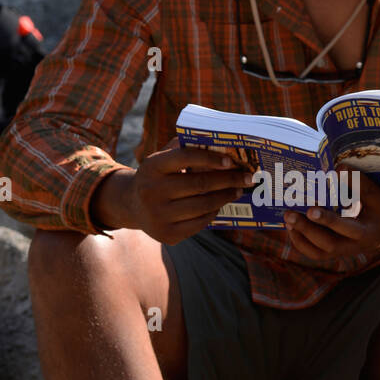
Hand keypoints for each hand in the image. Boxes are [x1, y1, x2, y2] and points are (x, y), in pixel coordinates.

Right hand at [125, 136, 253, 244]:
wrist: (133, 205)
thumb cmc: (158, 176)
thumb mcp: (162, 159)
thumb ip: (184, 148)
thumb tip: (220, 145)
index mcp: (151, 166)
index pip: (185, 157)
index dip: (210, 158)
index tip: (231, 161)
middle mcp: (151, 191)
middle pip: (200, 184)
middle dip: (229, 180)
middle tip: (247, 178)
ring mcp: (158, 216)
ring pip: (203, 205)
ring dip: (226, 197)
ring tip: (238, 190)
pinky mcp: (166, 235)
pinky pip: (200, 223)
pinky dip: (213, 212)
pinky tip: (220, 205)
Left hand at [282, 166, 379, 262]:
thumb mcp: (379, 195)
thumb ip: (361, 184)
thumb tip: (338, 168)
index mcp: (368, 231)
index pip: (348, 225)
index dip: (330, 217)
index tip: (312, 208)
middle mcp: (356, 246)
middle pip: (330, 244)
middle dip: (308, 229)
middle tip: (290, 213)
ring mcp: (345, 252)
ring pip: (321, 252)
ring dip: (301, 236)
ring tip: (288, 218)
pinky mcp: (337, 253)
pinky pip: (316, 254)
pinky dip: (301, 242)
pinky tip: (292, 227)